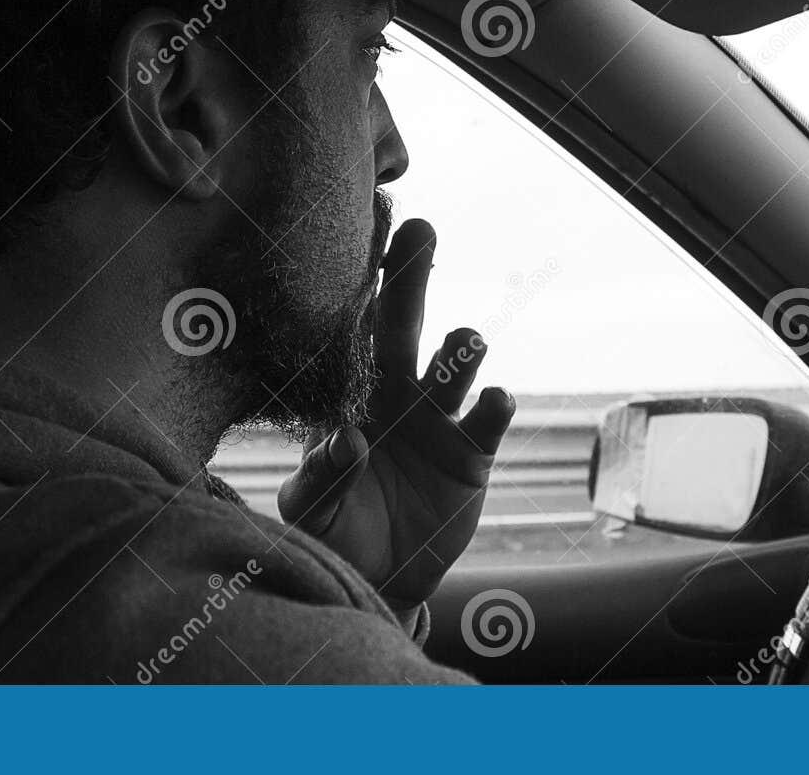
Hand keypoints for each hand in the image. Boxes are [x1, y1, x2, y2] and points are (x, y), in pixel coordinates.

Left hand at [276, 219, 514, 610]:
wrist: (379, 580)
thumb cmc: (333, 532)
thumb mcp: (310, 512)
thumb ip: (320, 478)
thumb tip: (347, 441)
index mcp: (347, 393)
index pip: (348, 328)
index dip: (355, 282)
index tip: (360, 229)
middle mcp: (394, 393)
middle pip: (402, 325)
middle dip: (410, 278)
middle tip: (420, 229)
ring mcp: (435, 420)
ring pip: (452, 368)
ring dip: (461, 350)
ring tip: (466, 341)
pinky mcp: (471, 454)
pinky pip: (485, 424)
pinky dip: (495, 408)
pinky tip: (498, 398)